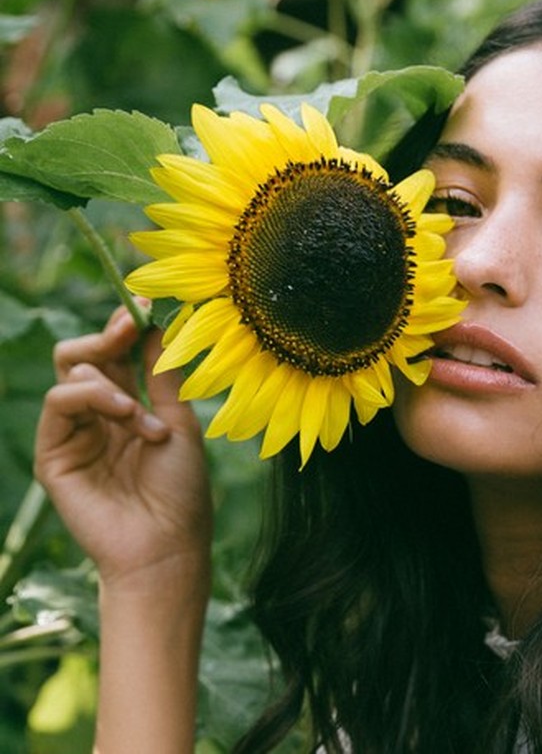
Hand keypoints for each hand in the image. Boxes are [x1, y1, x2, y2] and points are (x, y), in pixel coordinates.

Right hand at [34, 305, 212, 592]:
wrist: (168, 543)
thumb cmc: (181, 488)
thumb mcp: (180, 420)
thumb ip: (161, 374)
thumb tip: (156, 324)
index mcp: (130, 406)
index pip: (115, 355)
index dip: (125, 327)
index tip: (146, 304)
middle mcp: (98, 416)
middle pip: (82, 355)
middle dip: (107, 335)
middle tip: (130, 326)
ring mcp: (74, 434)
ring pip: (69, 372)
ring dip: (111, 382)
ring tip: (142, 415)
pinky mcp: (54, 454)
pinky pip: (59, 402)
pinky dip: (94, 396)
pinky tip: (126, 416)